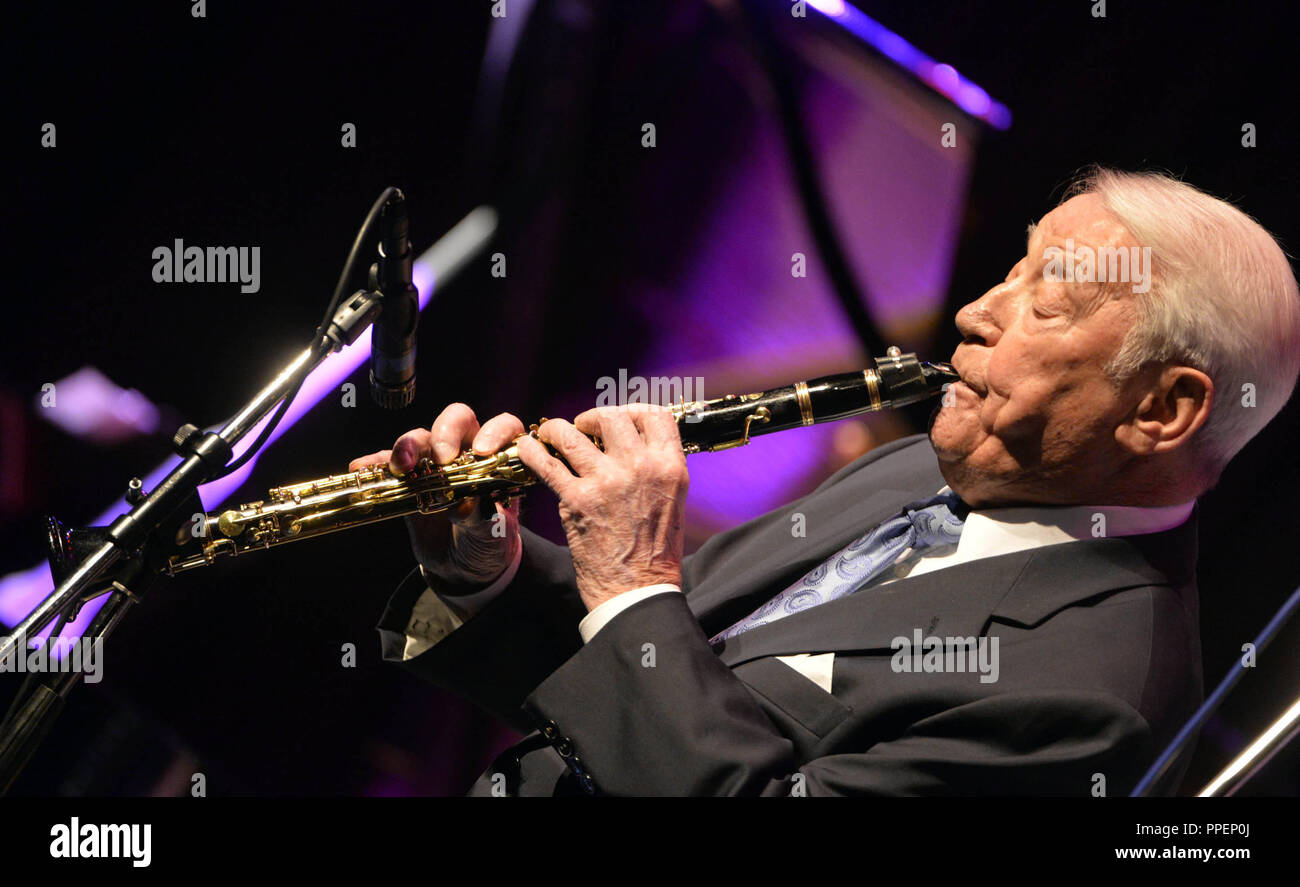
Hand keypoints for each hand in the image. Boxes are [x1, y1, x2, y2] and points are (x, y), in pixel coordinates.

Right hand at [349, 403, 523, 589]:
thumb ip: (483, 518)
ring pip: (420, 438)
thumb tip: (465, 504)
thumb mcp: (493, 535)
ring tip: (399, 466)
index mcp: (496, 461)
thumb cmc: (487, 542)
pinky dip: (374, 464)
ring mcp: (433, 465)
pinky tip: (361, 469)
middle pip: (456, 421)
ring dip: (407, 446)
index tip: (483, 450)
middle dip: (445, 431)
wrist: (463, 567)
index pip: (502, 428)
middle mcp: (466, 454)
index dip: (495, 431)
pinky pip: (387, 463)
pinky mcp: (406, 481)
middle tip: (441, 458)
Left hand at [515, 404, 688, 611]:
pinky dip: (533, 452)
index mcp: (670, 467)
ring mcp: (607, 481)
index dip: (632, 410)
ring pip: (572, 433)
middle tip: (583, 429)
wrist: (638, 591)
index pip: (655, 416)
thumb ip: (656, 468)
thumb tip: (631, 444)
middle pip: (611, 417)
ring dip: (557, 430)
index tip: (618, 418)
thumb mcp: (672, 501)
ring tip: (552, 436)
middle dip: (592, 418)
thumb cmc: (656, 552)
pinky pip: (546, 463)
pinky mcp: (576, 500)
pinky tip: (528, 449)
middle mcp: (641, 467)